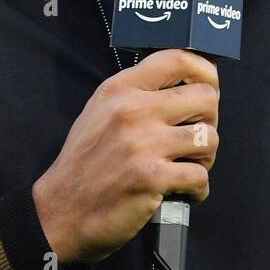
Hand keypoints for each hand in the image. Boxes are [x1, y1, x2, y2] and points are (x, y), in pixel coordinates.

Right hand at [32, 49, 218, 263]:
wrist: (60, 211)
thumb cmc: (85, 163)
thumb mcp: (100, 112)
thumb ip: (137, 94)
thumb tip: (184, 85)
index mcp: (121, 89)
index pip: (178, 58)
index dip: (206, 72)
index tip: (210, 88)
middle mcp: (133, 110)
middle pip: (205, 97)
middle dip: (210, 120)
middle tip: (197, 139)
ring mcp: (143, 144)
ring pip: (209, 138)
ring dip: (206, 158)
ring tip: (188, 167)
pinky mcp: (151, 178)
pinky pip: (200, 176)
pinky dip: (198, 189)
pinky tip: (183, 192)